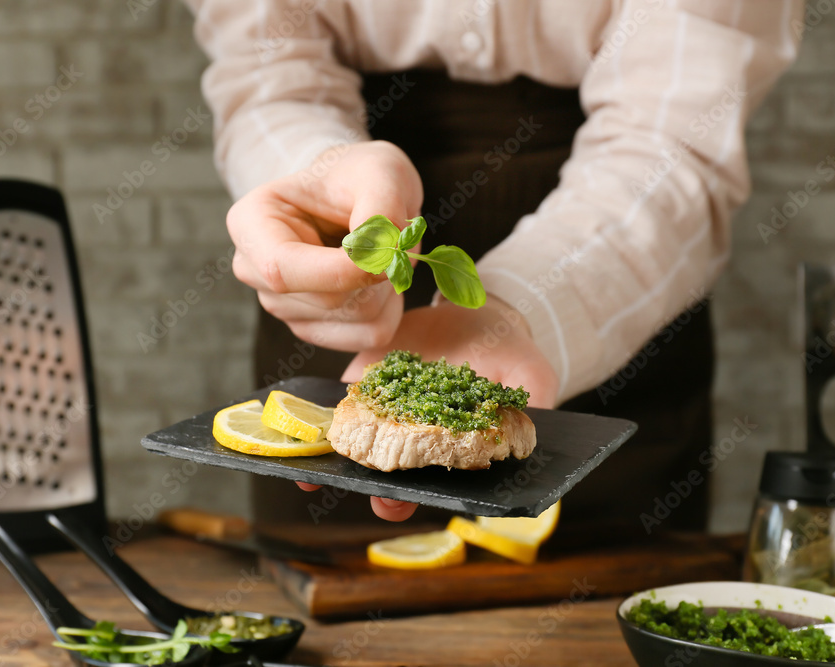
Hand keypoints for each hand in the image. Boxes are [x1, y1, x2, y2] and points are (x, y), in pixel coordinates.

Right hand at [228, 140, 423, 350]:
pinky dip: (391, 308)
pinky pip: (368, 335)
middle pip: (329, 299)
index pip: (283, 269)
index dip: (342, 270)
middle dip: (376, 273)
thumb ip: (381, 207)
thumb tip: (383, 252)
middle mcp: (255, 271)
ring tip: (382, 252)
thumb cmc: (358, 176)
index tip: (389, 251)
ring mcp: (281, 306)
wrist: (357, 194)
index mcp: (250, 223)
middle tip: (393, 237)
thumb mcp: (379, 171)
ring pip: (356, 320)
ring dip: (388, 288)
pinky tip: (380, 278)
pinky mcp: (312, 328)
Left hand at [329, 296, 559, 520]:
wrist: (471, 312)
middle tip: (378, 500)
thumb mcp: (530, 370)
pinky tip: (298, 434)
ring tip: (312, 480)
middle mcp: (418, 440)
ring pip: (361, 453)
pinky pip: (339, 411)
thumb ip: (536, 397)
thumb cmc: (506, 349)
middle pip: (397, 480)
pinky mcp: (364, 386)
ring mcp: (387, 415)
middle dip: (384, 496)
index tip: (404, 503)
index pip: (438, 485)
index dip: (421, 499)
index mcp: (456, 448)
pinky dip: (319, 424)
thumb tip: (531, 431)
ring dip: (337, 470)